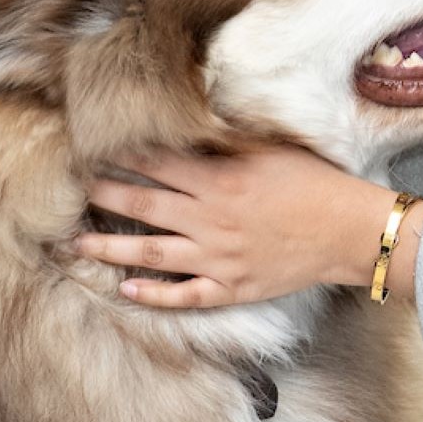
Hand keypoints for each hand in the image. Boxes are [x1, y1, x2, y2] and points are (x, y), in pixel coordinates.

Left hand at [78, 144, 422, 308]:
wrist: (350, 230)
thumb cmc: (317, 182)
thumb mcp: (271, 150)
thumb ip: (228, 142)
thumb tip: (191, 127)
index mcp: (220, 179)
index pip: (158, 162)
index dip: (122, 154)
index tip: (92, 148)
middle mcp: (211, 218)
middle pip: (144, 204)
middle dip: (104, 195)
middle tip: (72, 191)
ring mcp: (218, 257)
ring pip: (152, 252)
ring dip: (111, 249)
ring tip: (78, 244)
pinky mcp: (231, 287)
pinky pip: (185, 294)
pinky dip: (155, 295)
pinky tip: (128, 291)